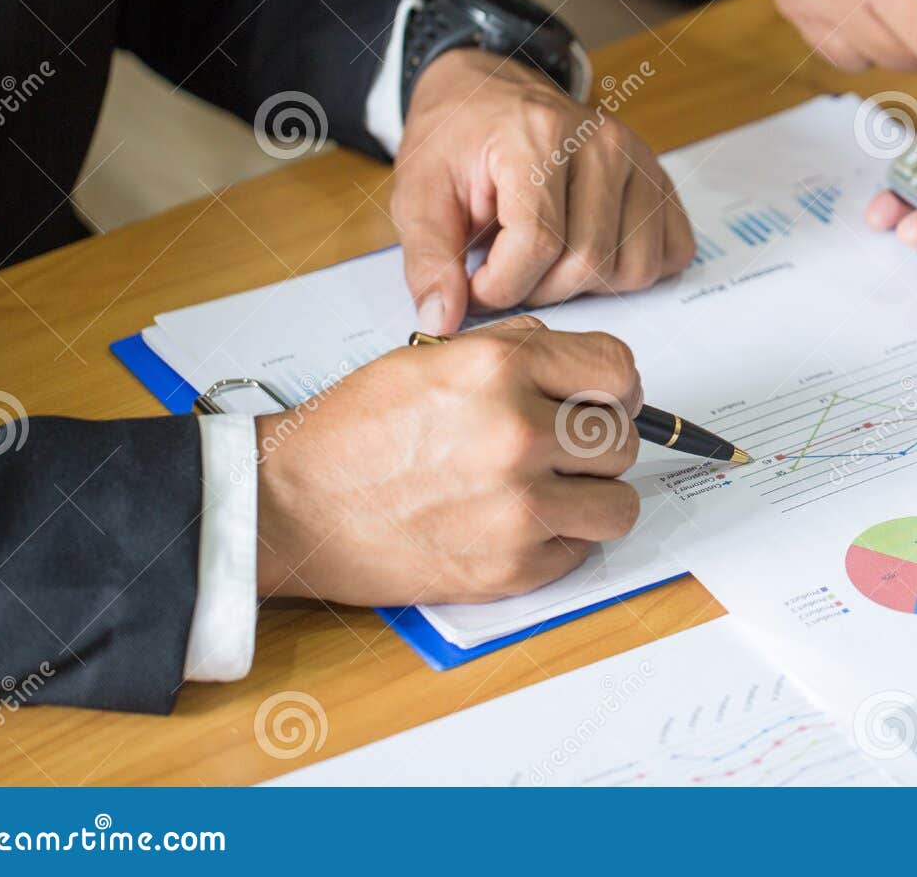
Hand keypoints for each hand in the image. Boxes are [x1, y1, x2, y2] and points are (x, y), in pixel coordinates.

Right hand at [254, 315, 643, 605]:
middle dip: (598, 445)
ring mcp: (518, 507)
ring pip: (619, 504)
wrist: (293, 506)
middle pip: (623, 439)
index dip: (615, 386)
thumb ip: (514, 350)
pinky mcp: (511, 567)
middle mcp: (517, 434)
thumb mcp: (432, 358)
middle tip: (561, 451)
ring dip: (592, 499)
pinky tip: (513, 526)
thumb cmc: (353, 433)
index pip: (618, 368)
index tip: (603, 400)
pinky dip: (557, 542)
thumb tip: (578, 362)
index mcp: (499, 370)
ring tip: (550, 492)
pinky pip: (580, 551)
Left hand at [390, 49, 695, 331]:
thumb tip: (441, 321)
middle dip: (538, 289)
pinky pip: (670, 253)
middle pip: (588, 263)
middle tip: (504, 269)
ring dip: (585, 285)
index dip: (499, 286)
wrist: (488, 94)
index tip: (474, 284)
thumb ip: (427, 260)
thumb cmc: (455, 141)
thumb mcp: (418, 193)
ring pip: (633, 268)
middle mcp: (603, 142)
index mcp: (540, 135)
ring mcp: (639, 160)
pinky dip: (630, 270)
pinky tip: (587, 252)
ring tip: (544, 260)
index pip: (537, 244)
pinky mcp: (660, 180)